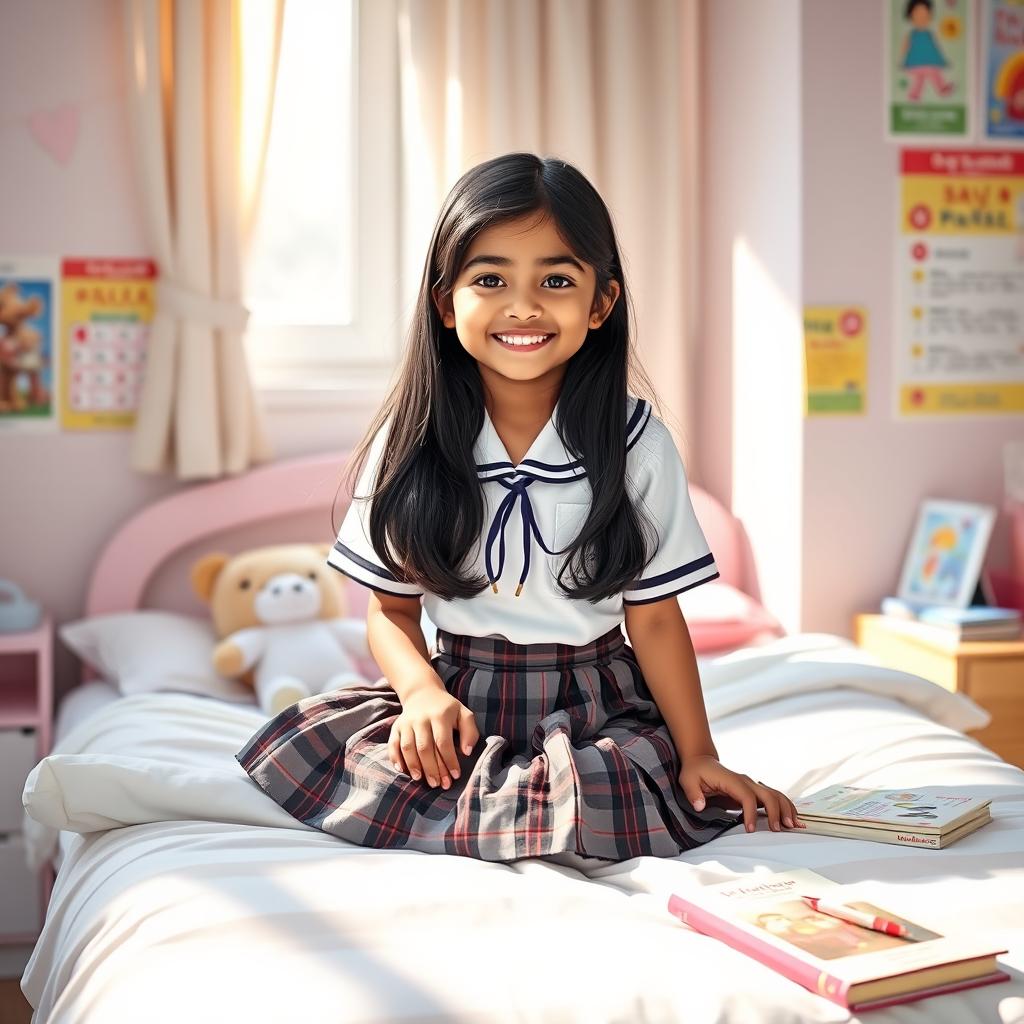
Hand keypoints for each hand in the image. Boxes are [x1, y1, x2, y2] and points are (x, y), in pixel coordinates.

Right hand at [387, 684, 480, 789]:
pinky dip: (395, 759)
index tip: (455, 776)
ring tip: (421, 780)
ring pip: (408, 748)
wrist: (423, 693)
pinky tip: (402, 771)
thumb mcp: (463, 714)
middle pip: (424, 748)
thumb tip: (466, 752)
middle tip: (439, 785)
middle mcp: (421, 718)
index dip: (449, 761)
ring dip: (414, 766)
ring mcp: (406, 723)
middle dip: (432, 769)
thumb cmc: (447, 709)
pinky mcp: (396, 727)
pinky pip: (393, 744)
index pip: (443, 742)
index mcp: (440, 715)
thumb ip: (470, 732)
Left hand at [678, 755, 804, 832]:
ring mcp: (751, 785)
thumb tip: (699, 805)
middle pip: (767, 794)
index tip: (749, 829)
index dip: (750, 812)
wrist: (701, 761)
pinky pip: (773, 798)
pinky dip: (784, 807)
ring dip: (785, 809)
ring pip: (775, 795)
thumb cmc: (694, 771)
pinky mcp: (753, 791)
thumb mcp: (687, 780)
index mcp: (731, 780)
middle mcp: (745, 781)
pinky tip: (791, 820)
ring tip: (792, 826)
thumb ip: (693, 793)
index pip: (746, 796)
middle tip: (777, 830)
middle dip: (775, 812)